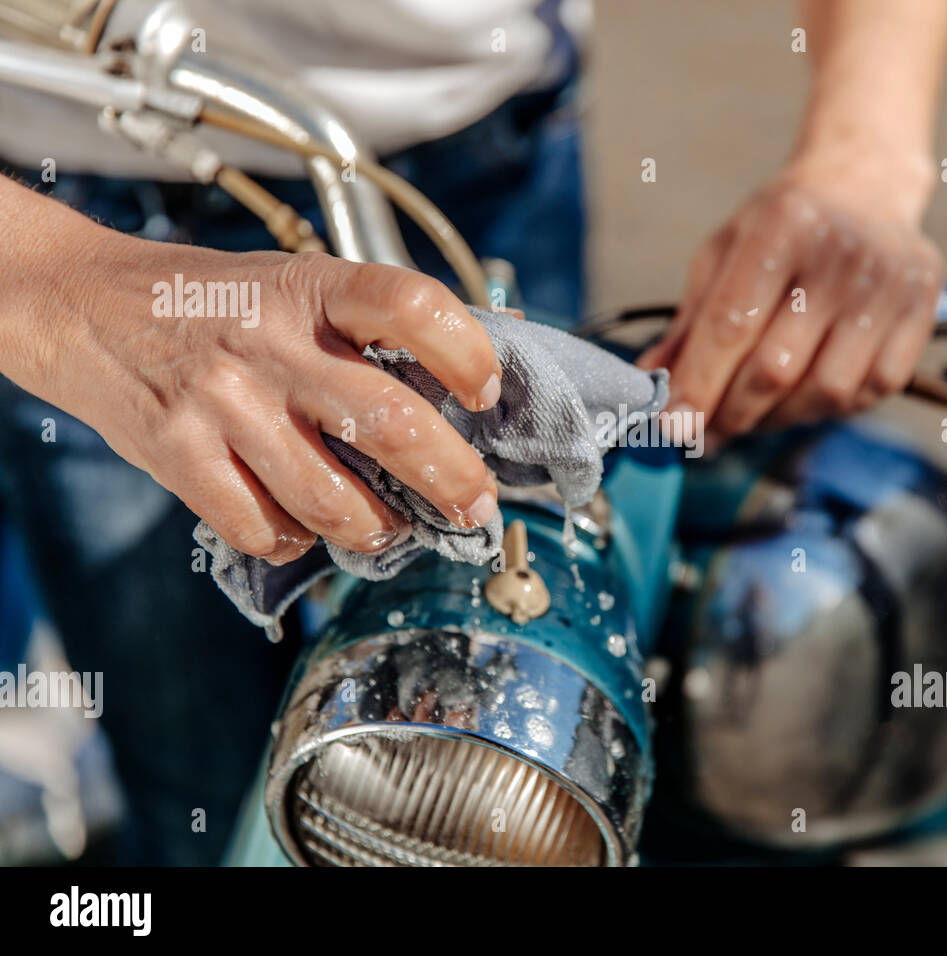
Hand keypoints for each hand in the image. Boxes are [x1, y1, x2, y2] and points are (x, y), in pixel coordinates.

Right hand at [21, 228, 501, 565]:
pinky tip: (303, 522)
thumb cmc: (215, 302)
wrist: (85, 305)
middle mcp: (270, 342)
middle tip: (474, 504)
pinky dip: (295, 539)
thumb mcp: (299, 282)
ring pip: (330, 498)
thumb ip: (380, 319)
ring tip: (390, 525)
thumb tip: (496, 341)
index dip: (466, 352)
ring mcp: (222, 402)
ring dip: (376, 527)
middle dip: (452, 479)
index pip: (412, 305)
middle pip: (391, 423)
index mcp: (312, 287)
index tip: (483, 392)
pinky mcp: (179, 455)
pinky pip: (262, 527)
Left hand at [638, 152, 942, 442]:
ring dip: (780, 419)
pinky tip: (807, 395)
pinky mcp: (924, 308)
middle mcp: (842, 252)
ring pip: (826, 391)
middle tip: (707, 432)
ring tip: (756, 412)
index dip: (698, 385)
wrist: (864, 187)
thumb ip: (689, 323)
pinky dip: (831, 408)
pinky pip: (873, 391)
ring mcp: (889, 282)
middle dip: (732, 413)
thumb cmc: (784, 226)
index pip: (731, 323)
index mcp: (783, 223)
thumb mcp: (724, 253)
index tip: (673, 426)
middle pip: (777, 367)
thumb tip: (653, 384)